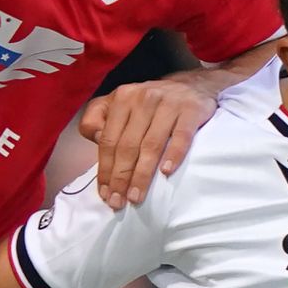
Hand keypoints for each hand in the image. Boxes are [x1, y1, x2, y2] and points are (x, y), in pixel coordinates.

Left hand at [79, 75, 215, 209]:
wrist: (192, 85)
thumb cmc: (150, 102)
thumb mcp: (119, 102)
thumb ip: (99, 118)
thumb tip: (95, 140)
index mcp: (122, 98)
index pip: (108, 139)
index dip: (105, 169)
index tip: (105, 193)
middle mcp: (143, 98)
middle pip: (127, 145)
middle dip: (121, 177)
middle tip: (118, 202)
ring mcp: (169, 103)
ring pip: (151, 145)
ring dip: (142, 175)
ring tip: (136, 197)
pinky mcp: (191, 110)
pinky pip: (181, 136)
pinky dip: (173, 155)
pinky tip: (166, 172)